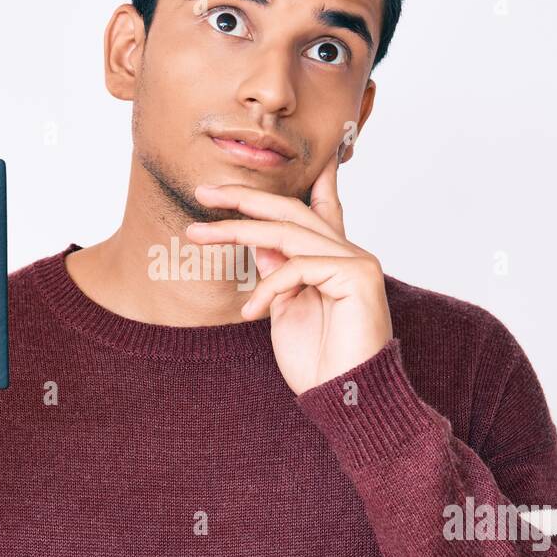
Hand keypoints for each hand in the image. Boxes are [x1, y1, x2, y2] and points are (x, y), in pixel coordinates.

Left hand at [185, 150, 392, 394]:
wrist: (346, 400)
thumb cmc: (318, 363)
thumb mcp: (285, 310)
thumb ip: (278, 274)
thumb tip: (260, 245)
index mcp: (333, 261)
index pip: (320, 210)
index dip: (310, 180)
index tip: (296, 155)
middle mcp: (349, 255)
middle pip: (292, 211)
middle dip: (244, 197)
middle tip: (204, 190)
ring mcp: (357, 262)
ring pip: (287, 232)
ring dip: (236, 232)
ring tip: (198, 235)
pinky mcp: (358, 275)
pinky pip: (298, 266)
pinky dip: (269, 286)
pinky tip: (252, 311)